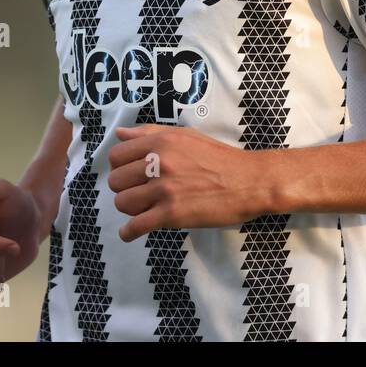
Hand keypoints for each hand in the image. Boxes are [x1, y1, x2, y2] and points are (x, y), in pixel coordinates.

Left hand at [107, 124, 274, 242]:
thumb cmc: (219, 158)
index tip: (130, 175)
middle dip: (124, 188)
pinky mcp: (173, 214)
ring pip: (123, 203)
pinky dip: (129, 232)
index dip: (119, 167)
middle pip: (116, 181)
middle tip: (139, 193)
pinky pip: (137, 226)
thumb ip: (150, 133)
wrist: (249, 181)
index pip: (116, 156)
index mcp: (160, 142)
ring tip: (142, 210)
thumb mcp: (185, 135)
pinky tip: (131, 233)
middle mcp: (159, 163)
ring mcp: (165, 189)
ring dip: (129, 209)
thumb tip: (120, 133)